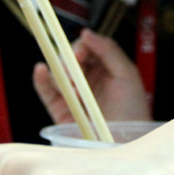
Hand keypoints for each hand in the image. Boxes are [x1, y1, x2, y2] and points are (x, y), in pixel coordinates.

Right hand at [33, 29, 151, 123]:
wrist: (127, 142)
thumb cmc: (133, 110)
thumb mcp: (127, 75)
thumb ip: (108, 50)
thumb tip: (86, 32)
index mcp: (103, 67)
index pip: (86, 48)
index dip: (80, 47)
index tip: (80, 54)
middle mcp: (86, 78)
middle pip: (69, 59)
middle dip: (69, 63)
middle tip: (75, 74)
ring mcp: (73, 93)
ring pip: (57, 73)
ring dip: (61, 75)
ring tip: (73, 88)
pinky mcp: (61, 109)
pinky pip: (45, 91)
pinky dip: (40, 79)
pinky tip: (41, 70)